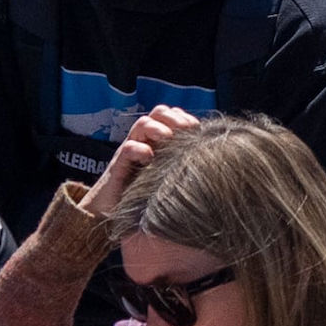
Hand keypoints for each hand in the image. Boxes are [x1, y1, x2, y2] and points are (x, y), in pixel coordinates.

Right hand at [76, 103, 208, 223]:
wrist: (112, 212)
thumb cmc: (147, 195)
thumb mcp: (168, 175)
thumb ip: (183, 162)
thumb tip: (213, 155)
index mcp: (158, 140)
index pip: (172, 114)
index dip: (185, 116)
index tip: (198, 128)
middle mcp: (144, 140)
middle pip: (158, 113)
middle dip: (173, 117)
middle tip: (186, 130)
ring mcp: (131, 151)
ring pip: (142, 124)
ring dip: (158, 127)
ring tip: (168, 139)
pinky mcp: (118, 167)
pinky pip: (128, 148)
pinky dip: (140, 149)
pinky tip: (150, 159)